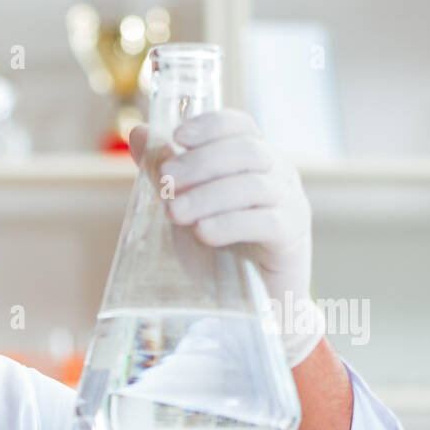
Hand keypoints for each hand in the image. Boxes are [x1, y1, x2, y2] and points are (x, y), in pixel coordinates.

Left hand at [128, 110, 322, 365]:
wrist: (252, 304)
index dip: (212, 126)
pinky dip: (231, 223)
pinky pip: (267, 222)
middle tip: (165, 182)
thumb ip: (165, 172)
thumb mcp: (186, 208)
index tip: (177, 136)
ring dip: (209, 196)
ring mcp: (290, 205)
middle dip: (201, 163)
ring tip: (174, 214)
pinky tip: (204, 232)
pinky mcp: (291, 239)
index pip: (241, 127)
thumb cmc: (221, 252)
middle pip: (247, 151)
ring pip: (255, 186)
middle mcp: (278, 175)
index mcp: (254, 161)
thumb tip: (138, 132)